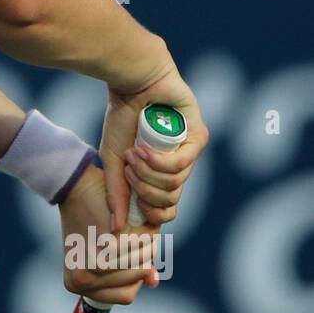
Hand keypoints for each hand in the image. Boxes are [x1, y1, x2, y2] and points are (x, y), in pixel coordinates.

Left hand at [58, 164, 159, 305]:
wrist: (77, 187)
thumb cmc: (96, 215)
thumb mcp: (115, 246)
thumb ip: (133, 266)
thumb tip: (154, 282)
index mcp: (79, 284)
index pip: (126, 296)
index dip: (138, 276)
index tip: (138, 255)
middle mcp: (79, 284)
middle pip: (132, 285)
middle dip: (143, 260)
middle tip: (142, 237)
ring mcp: (86, 274)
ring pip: (135, 271)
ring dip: (145, 250)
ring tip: (141, 231)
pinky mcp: (96, 259)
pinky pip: (134, 258)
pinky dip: (141, 242)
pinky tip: (137, 227)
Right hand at [100, 55, 209, 233]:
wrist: (132, 84)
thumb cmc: (122, 118)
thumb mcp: (114, 161)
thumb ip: (117, 193)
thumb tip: (116, 228)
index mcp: (161, 174)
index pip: (166, 209)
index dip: (150, 211)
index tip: (132, 198)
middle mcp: (178, 166)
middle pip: (170, 200)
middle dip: (144, 189)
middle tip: (129, 168)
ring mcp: (190, 152)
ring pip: (175, 183)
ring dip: (149, 172)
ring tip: (133, 153)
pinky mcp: (198, 136)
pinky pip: (181, 164)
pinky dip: (159, 161)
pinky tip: (142, 149)